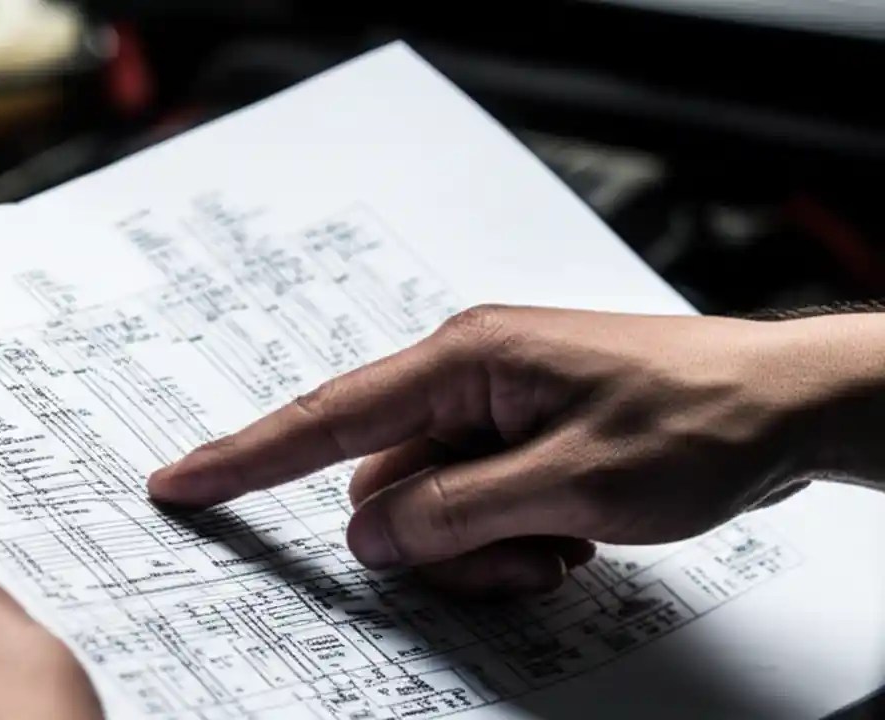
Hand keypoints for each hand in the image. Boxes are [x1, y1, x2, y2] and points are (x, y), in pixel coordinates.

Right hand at [149, 305, 884, 594]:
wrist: (785, 406)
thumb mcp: (572, 486)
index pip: (329, 418)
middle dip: (443, 544)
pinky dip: (510, 538)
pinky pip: (474, 506)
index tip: (182, 482)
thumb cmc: (697, 420)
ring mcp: (494, 409)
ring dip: (486, 547)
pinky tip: (573, 531)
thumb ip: (454, 513)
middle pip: (388, 488)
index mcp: (465, 361)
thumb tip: (366, 534)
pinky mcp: (520, 436)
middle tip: (528, 557)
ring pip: (433, 509)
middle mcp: (467, 377)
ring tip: (566, 540)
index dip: (247, 457)